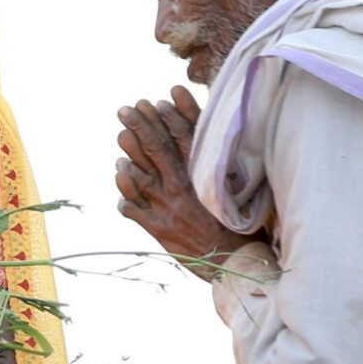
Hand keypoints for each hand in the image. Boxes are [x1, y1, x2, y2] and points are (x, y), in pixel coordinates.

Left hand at [114, 86, 258, 280]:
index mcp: (204, 175)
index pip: (185, 137)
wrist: (235, 262)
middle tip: (125, 109)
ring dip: (128, 155)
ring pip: (141, 175)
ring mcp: (168, 208)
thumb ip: (227, 167)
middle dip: (140, 126)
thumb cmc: (242, 226)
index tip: (159, 101)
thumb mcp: (239, 191)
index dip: (170, 117)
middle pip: (157, 149)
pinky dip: (124, 194)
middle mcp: (183, 187)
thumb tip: (221, 143)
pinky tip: (121, 177)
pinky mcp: (159, 228)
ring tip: (121, 137)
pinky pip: (133, 209)